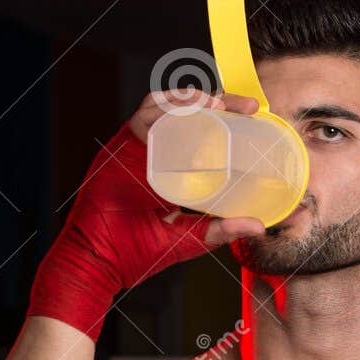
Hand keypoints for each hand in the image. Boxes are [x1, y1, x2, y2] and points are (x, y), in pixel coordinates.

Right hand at [128, 87, 265, 250]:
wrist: (102, 259)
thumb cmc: (137, 250)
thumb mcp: (191, 237)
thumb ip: (222, 229)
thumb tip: (258, 226)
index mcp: (173, 168)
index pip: (201, 132)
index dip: (227, 120)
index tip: (253, 117)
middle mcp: (156, 151)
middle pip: (188, 113)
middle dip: (219, 102)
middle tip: (246, 106)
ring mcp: (139, 146)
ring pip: (167, 106)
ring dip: (194, 100)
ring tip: (220, 105)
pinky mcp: (123, 145)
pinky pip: (145, 115)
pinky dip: (168, 107)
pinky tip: (192, 107)